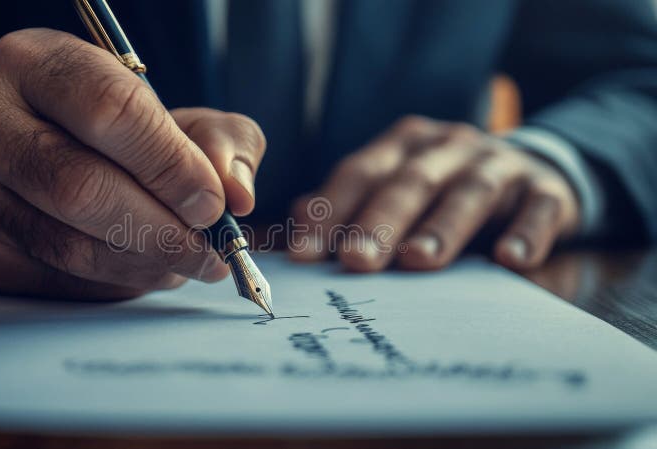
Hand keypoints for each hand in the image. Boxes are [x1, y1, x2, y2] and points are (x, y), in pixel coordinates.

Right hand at [0, 29, 264, 298]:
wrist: (24, 153)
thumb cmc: (107, 129)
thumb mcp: (172, 112)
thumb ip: (219, 140)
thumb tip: (237, 195)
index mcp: (35, 64)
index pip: (111, 110)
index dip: (172, 165)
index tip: (213, 203)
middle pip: (82, 188)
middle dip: (163, 229)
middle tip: (210, 249)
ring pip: (72, 247)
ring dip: (148, 264)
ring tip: (190, 262)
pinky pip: (63, 282)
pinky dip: (120, 283)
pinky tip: (147, 268)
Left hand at [290, 116, 579, 270]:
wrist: (533, 171)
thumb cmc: (444, 190)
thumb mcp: (397, 186)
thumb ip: (349, 207)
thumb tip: (294, 230)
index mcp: (403, 145)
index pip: (358, 174)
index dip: (328, 213)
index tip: (302, 256)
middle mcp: (447, 147)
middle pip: (409, 182)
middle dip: (379, 221)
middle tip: (355, 262)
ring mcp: (499, 165)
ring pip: (468, 192)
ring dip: (442, 227)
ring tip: (418, 260)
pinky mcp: (546, 189)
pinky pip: (538, 208)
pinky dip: (526, 232)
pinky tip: (511, 260)